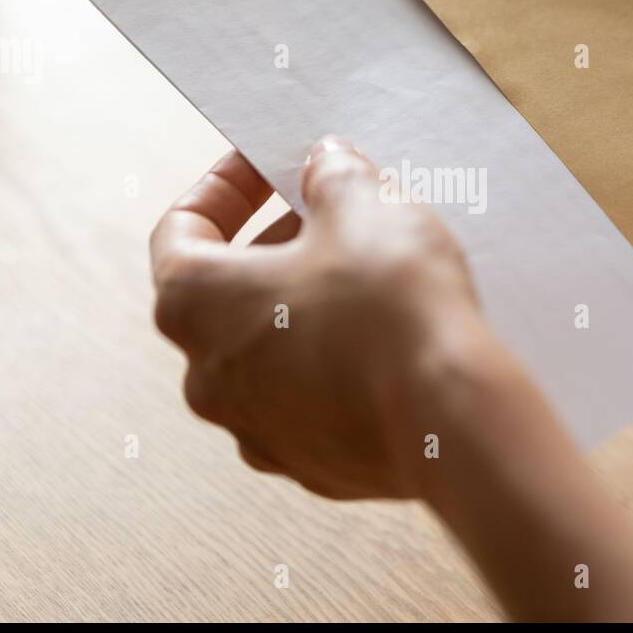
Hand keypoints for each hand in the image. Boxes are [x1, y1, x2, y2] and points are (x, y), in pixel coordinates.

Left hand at [151, 138, 632, 620]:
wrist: (451, 419)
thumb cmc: (389, 306)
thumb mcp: (361, 203)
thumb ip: (331, 174)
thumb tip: (324, 166)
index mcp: (192, 304)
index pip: (181, 228)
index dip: (226, 186)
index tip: (269, 167)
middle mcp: (207, 377)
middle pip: (225, 293)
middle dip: (277, 245)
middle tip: (333, 215)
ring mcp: (257, 431)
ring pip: (269, 351)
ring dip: (306, 308)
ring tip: (369, 278)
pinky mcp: (312, 465)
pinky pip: (313, 400)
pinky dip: (338, 365)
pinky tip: (388, 341)